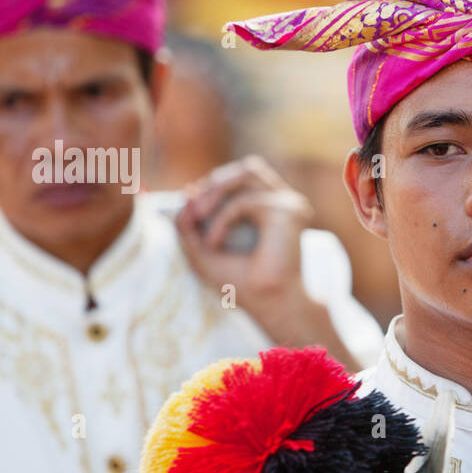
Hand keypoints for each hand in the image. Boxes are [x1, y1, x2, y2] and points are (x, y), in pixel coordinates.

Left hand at [176, 154, 312, 303]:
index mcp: (271, 209)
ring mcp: (288, 204)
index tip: (189, 205)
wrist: (268, 304)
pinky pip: (244, 201)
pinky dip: (222, 219)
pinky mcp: (287, 211)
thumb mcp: (202, 251)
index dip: (213, 185)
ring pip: (248, 172)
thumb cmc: (242, 284)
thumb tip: (184, 194)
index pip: (242, 179)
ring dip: (216, 190)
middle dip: (213, 185)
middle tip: (193, 210)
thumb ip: (188, 225)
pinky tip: (214, 243)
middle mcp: (283, 203)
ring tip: (199, 214)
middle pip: (246, 168)